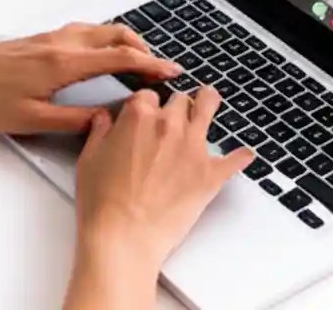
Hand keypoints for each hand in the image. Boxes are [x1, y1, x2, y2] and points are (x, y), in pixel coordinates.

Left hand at [0, 22, 181, 134]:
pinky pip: (83, 32)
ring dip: (124, 43)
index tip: (173, 73)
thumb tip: (108, 120)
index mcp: (63, 63)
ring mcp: (49, 37)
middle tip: (161, 71)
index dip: (151, 66)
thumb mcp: (31, 120)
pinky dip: (104, 40)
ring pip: (100, 30)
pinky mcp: (39, 39)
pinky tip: (102, 56)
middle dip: (144, 50)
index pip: (120, 59)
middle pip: (116, 36)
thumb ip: (75, 120)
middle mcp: (60, 43)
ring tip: (139, 64)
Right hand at [72, 87, 254, 281]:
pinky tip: (244, 154)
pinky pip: (234, 159)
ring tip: (210, 98)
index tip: (146, 112)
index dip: (146, 104)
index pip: (147, 96)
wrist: (124, 236)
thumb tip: (104, 118)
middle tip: (175, 113)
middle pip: (179, 102)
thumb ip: (100, 132)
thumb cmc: (103, 203)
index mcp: (138, 117)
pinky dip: (239, 156)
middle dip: (176, 106)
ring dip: (208, 102)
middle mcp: (169, 125)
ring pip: (208, 109)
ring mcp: (193, 148)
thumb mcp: (89, 159)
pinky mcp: (210, 174)